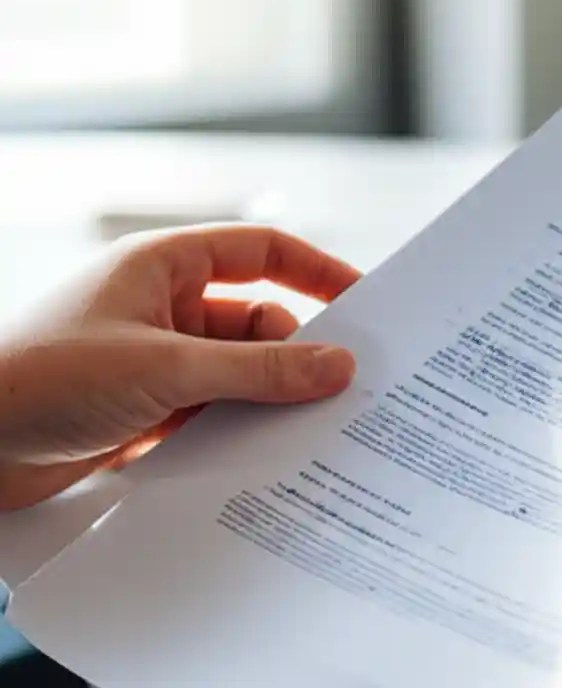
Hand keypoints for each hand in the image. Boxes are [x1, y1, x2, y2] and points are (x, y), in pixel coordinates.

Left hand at [0, 225, 360, 510]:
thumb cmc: (45, 378)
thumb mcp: (168, 367)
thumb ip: (260, 369)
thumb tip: (339, 365)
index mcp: (164, 265)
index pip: (263, 251)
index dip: (318, 271)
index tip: (369, 302)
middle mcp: (164, 306)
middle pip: (260, 321)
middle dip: (299, 355)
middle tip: (347, 390)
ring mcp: (156, 360)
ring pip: (241, 373)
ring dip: (269, 399)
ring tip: (313, 431)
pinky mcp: (147, 409)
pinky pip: (215, 412)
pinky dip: (240, 431)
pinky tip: (267, 457)